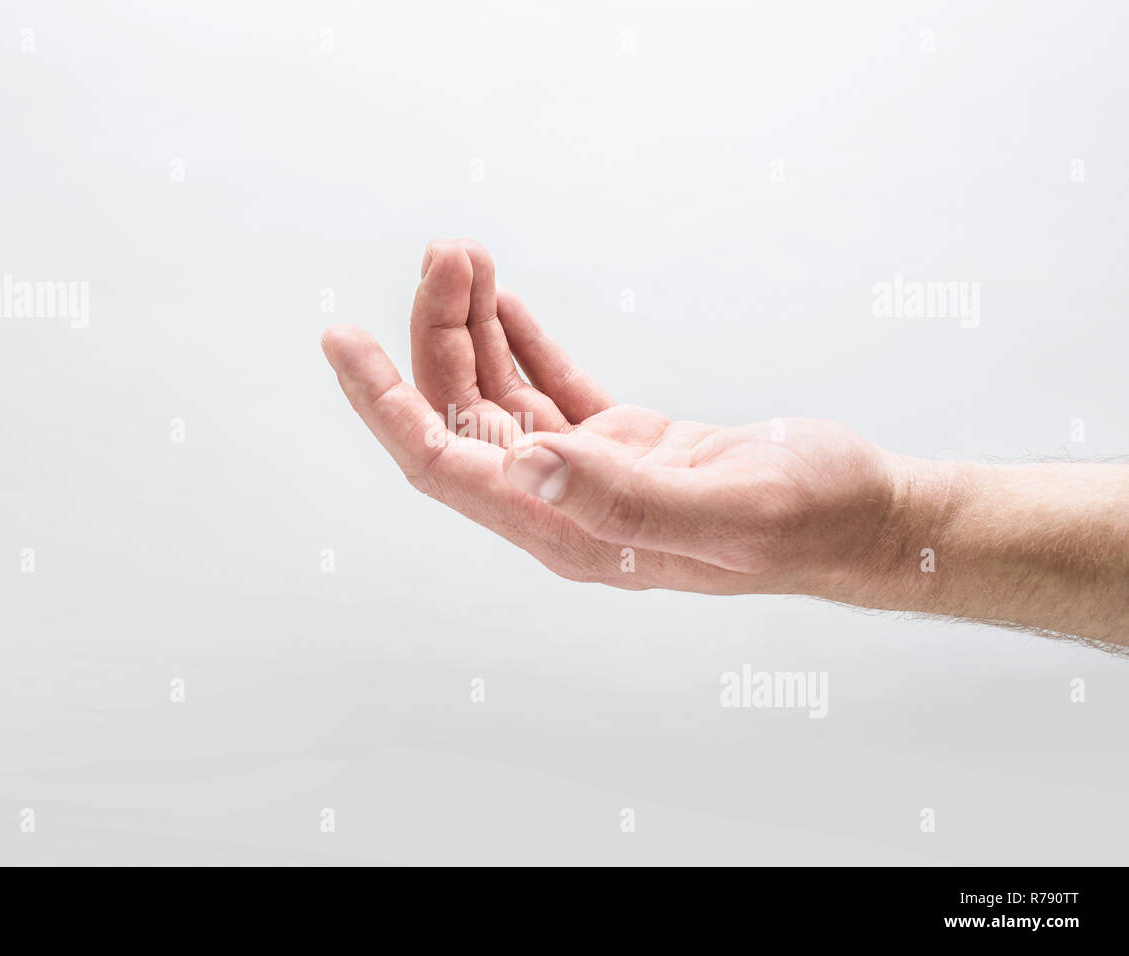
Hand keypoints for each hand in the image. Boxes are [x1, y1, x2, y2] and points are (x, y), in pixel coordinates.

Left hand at [320, 239, 898, 597]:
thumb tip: (520, 466)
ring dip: (475, 325)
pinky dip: (518, 342)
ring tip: (469, 255)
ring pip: (500, 395)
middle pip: (463, 415)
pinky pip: (548, 389)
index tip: (345, 341)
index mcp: (571, 531)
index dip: (386, 404)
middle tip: (448, 251)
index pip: (444, 465)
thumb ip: (622, 499)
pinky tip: (502, 303)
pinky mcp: (622, 446)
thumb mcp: (729, 510)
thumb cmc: (810, 519)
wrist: (865, 514)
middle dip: (439, 332)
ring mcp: (590, 474)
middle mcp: (565, 504)